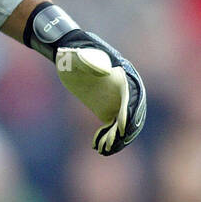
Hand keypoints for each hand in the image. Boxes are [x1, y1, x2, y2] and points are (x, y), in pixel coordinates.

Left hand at [25, 4, 146, 154]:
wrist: (70, 53)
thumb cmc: (75, 52)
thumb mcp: (80, 54)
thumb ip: (90, 60)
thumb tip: (102, 69)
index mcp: (123, 75)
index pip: (131, 97)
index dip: (128, 113)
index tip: (121, 128)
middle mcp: (125, 89)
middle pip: (131, 114)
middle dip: (124, 131)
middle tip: (112, 144)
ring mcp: (118, 100)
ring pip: (122, 123)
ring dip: (116, 139)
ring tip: (104, 150)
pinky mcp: (108, 108)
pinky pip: (112, 126)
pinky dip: (107, 137)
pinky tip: (97, 146)